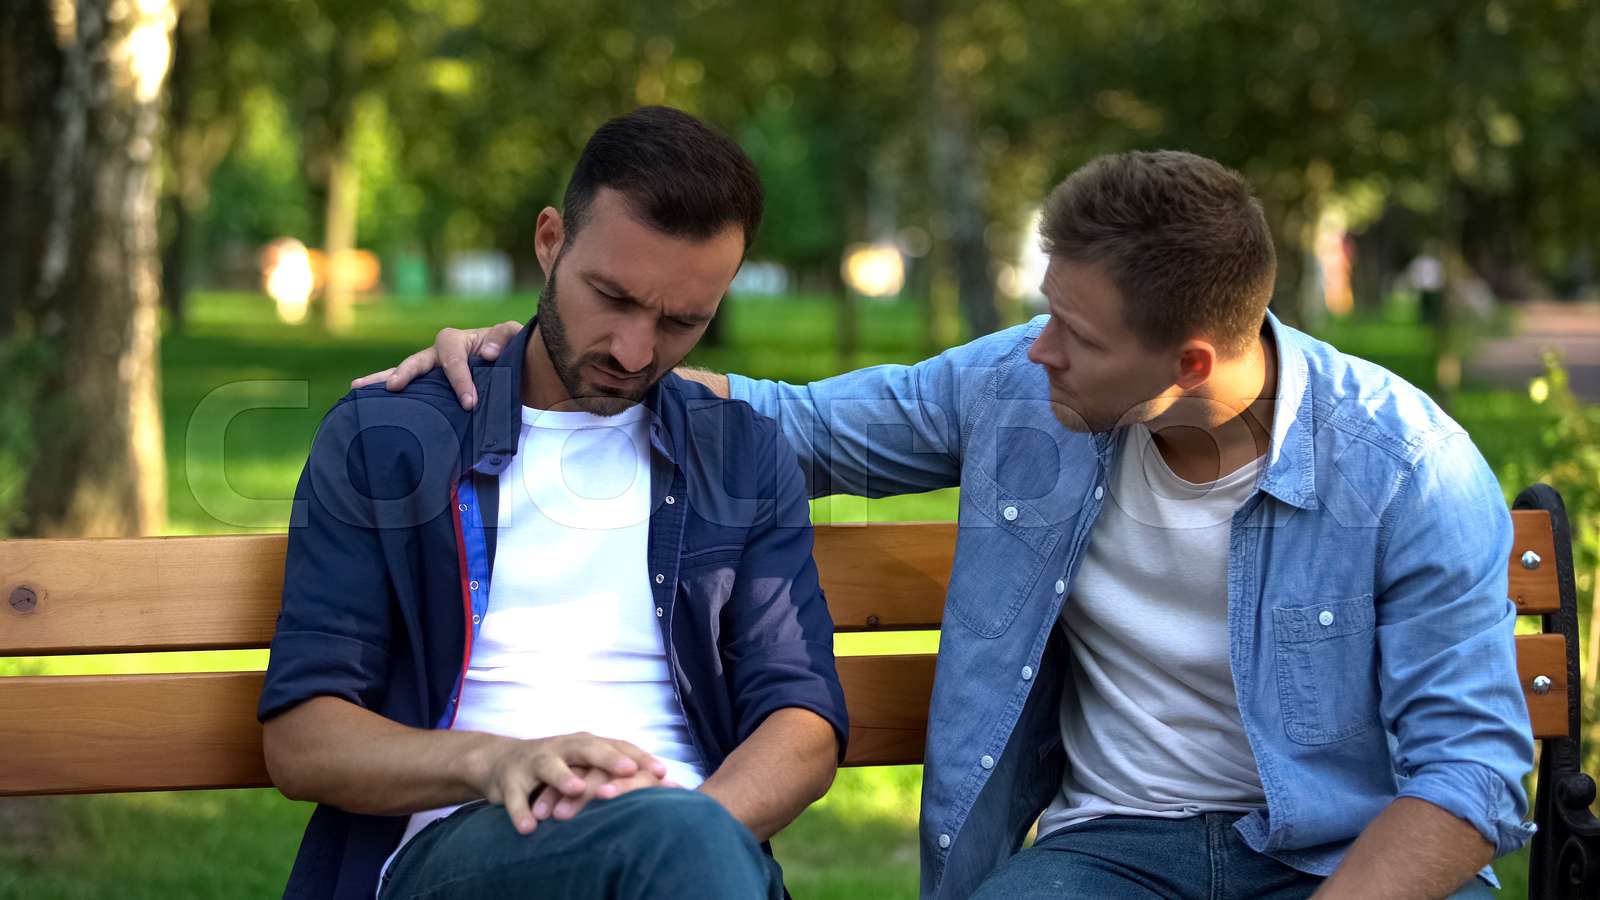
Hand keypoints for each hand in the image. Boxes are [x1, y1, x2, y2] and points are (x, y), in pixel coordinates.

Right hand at [350, 319, 524, 408]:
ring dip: (381, 381)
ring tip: (356, 388)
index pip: (452, 360)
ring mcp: (430, 372)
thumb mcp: (513, 335)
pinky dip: (390, 397)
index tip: (470, 402)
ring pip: (402, 374)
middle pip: (415, 361)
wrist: (511, 365)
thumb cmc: (510, 348)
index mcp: (456, 341)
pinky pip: (410, 392)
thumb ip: (503, 337)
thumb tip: (486, 355)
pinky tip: (370, 406)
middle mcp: (437, 355)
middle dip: (404, 372)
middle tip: (394, 386)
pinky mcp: (430, 388)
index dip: (460, 380)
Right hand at [473, 731, 667, 834]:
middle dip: (607, 758)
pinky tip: (529, 829)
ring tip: (577, 790)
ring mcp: (534, 761)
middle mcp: (561, 747)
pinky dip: (521, 812)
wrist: (499, 762)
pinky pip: (514, 797)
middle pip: (586, 748)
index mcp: (584, 744)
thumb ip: (623, 775)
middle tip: (628, 770)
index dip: (639, 757)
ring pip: (549, 766)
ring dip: (563, 777)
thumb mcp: (588, 766)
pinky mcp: (508, 781)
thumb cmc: (558, 767)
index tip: (663, 771)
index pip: (617, 746)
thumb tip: (674, 789)